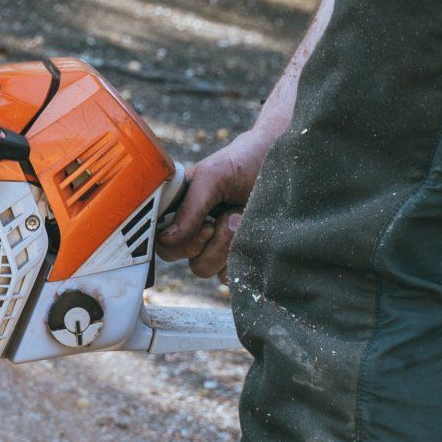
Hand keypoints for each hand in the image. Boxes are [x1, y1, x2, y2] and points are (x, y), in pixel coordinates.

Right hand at [156, 124, 273, 279]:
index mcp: (178, 206)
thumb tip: (166, 239)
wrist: (284, 168)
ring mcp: (213, 246)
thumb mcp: (212, 176)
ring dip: (223, 246)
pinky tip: (250, 235)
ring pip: (202, 268)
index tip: (203, 224)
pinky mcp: (235, 260)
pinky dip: (239, 259)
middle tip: (223, 219)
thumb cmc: (244, 163)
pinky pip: (226, 277)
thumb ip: (189, 207)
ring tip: (241, 219)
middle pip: (174, 255)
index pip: (156, 234)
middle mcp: (191, 228)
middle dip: (199, 241)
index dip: (171, 237)